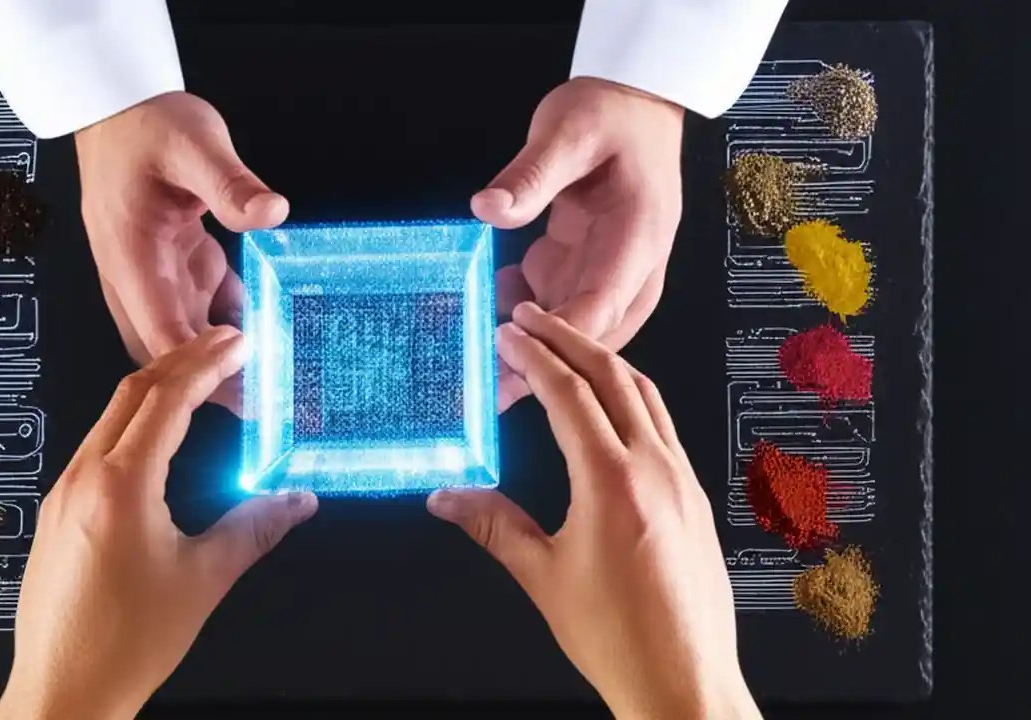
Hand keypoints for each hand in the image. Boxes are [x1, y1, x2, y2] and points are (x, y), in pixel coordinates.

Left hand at [0, 328, 317, 719]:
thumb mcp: (204, 579)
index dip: (206, 363)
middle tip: (223, 344)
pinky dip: (132, 423)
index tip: (237, 342)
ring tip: (197, 379)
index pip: (167, 398)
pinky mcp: (58, 515)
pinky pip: (96, 447)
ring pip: (109, 418)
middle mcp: (82, 478)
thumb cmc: (128, 642)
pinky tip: (158, 437)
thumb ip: (254, 527)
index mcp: (120, 485)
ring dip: (154, 389)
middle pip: (132, 393)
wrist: (63, 692)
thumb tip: (297, 499)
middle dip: (181, 360)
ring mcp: (63, 494)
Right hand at [76, 91, 288, 412]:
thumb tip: (270, 213)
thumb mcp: (193, 143)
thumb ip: (230, 182)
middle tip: (264, 407)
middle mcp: (136, 277)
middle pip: (169, 349)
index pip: (163, 330)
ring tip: (272, 384)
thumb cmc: (143, 124)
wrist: (116, 110)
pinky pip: (200, 309)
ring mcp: (153, 275)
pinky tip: (267, 333)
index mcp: (132, 257)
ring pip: (185, 335)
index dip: (199, 365)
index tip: (242, 386)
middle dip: (211, 383)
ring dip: (223, 360)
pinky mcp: (172, 266)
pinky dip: (230, 325)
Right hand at [428, 303, 757, 718]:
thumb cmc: (620, 638)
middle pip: (612, 376)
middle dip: (569, 338)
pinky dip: (632, 396)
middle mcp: (656, 469)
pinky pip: (664, 425)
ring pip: (646, 394)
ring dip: (605, 360)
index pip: (568, 393)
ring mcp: (683, 480)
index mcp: (613, 481)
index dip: (533, 356)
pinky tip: (614, 406)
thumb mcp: (541, 576)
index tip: (509, 335)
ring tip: (570, 345)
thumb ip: (493, 525)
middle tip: (534, 316)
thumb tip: (448, 497)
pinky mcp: (695, 497)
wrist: (684, 681)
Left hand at [473, 78, 683, 411]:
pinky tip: (484, 312)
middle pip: (590, 338)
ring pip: (570, 334)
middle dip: (539, 366)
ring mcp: (608, 276)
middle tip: (484, 387)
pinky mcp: (585, 273)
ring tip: (473, 364)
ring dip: (525, 350)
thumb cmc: (613, 116)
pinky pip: (553, 311)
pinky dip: (518, 319)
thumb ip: (532, 173)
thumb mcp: (569, 132)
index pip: (600, 307)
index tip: (509, 348)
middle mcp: (630, 269)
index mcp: (637, 239)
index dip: (555, 335)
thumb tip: (490, 208)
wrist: (634, 106)